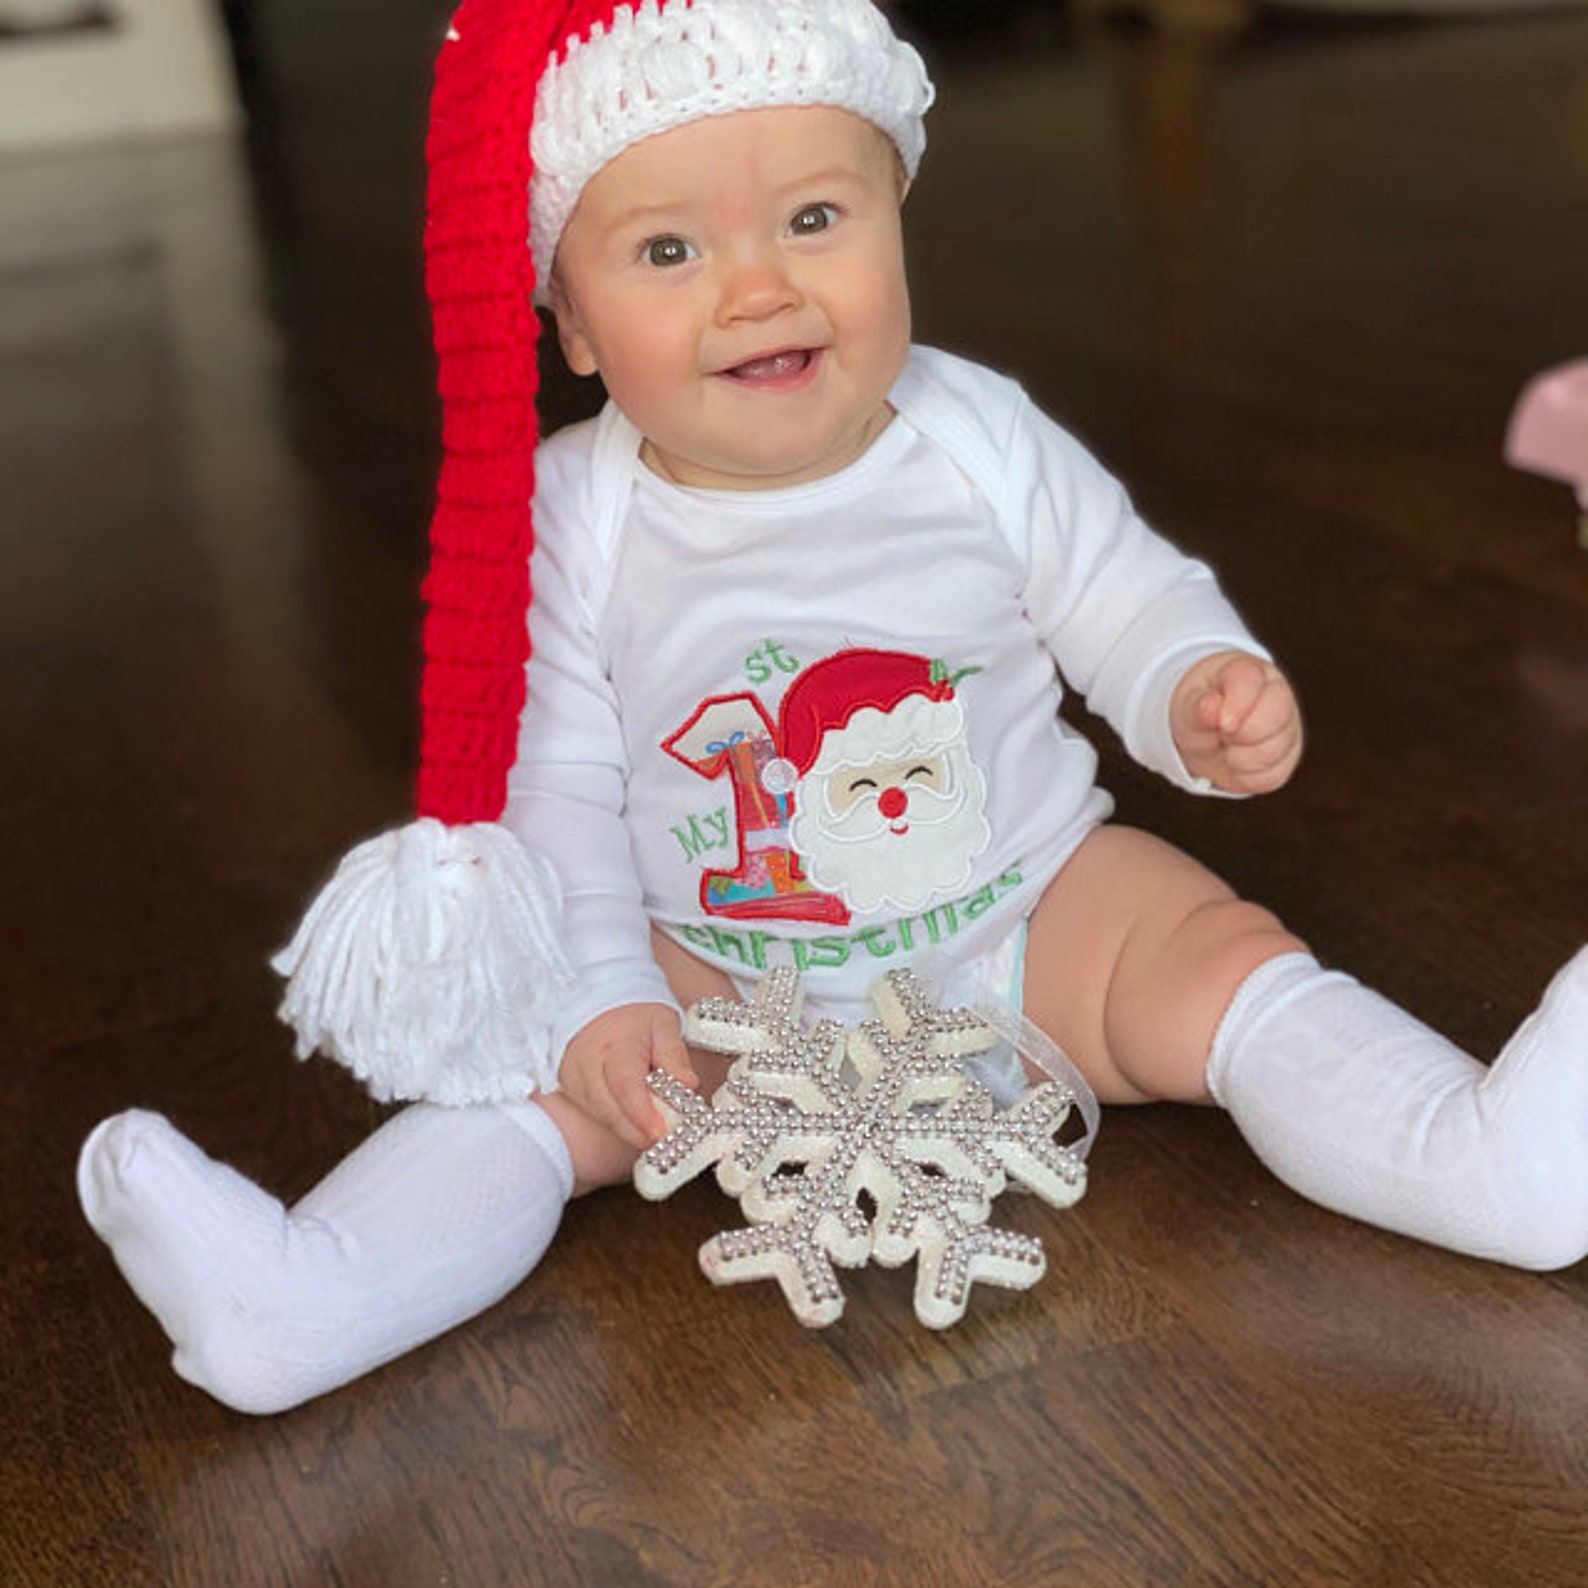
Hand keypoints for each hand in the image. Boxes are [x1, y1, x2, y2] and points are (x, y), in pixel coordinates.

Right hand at [558, 1003, 697, 1149]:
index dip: (644, 1114)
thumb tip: (689, 1085)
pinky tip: (640, 1121)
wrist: (598, 1008)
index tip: (663, 1132)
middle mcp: (587, 1066)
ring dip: (632, 1130)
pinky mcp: (572, 1092)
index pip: (625, 1086)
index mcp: (613, 1045)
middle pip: (611, 1111)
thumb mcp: (663, 1024)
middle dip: (641, 1131)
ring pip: (604, 1118)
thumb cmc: (635, 1018)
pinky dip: (621, 1123)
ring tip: (658, 1129)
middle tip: (669, 1136)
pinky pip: (598, 1116)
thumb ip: (674, 1054)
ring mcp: (576, 1081)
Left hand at [1170, 650, 1302, 794]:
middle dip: (1238, 734)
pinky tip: (1236, 762)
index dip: (1237, 705)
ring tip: (1226, 747)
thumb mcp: (1188, 704)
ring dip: (1238, 758)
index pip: (1250, 681)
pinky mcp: (1288, 758)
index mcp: (1250, 672)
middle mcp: (1277, 695)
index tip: (1223, 725)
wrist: (1208, 736)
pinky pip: (1270, 776)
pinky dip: (1245, 776)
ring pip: (1272, 751)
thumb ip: (1198, 705)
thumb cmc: (1200, 711)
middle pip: (1273, 716)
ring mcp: (1288, 727)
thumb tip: (1210, 707)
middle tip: (1220, 734)